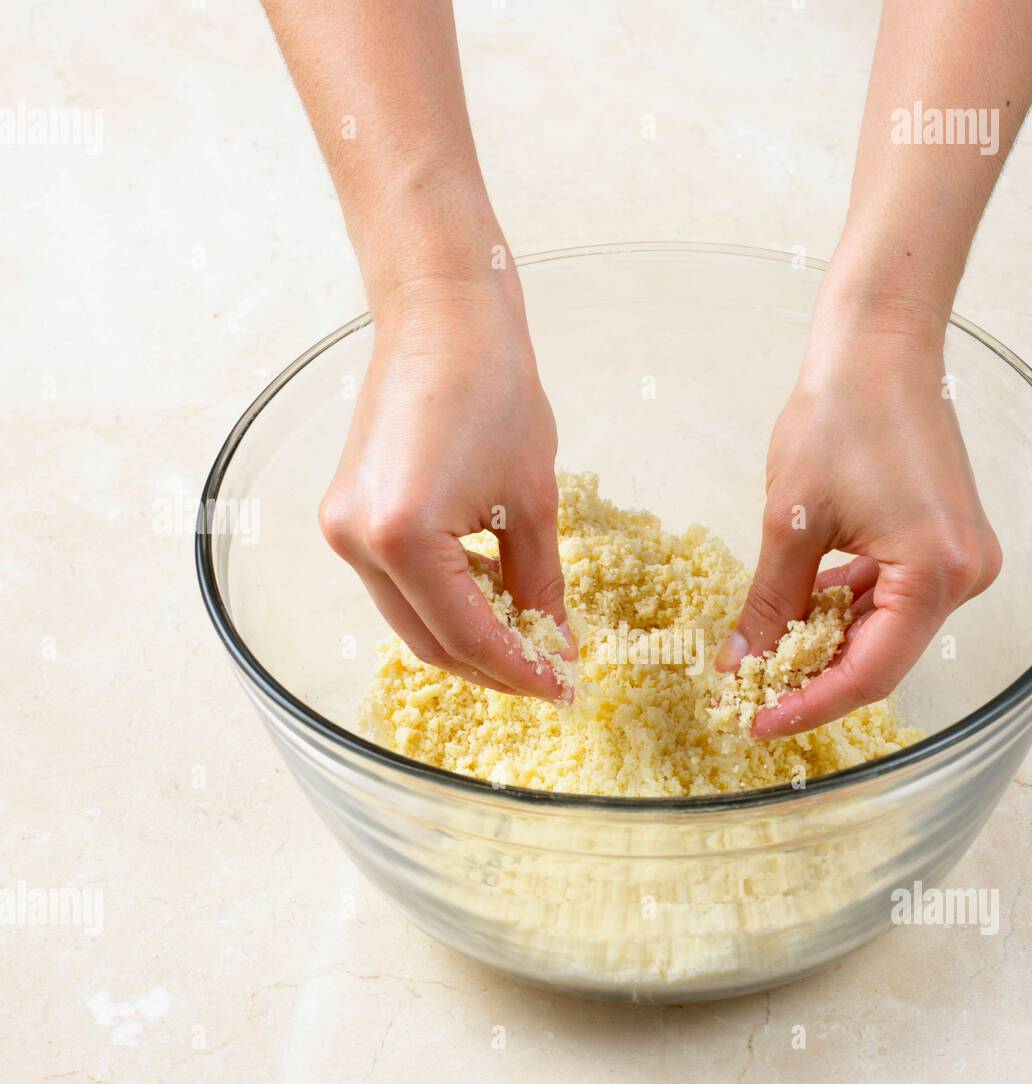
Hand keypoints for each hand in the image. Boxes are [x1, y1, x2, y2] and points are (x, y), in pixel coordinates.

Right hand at [318, 277, 572, 699]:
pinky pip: (396, 588)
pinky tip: (489, 601)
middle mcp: (358, 542)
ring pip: (410, 622)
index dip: (521, 672)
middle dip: (494, 668)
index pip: (468, 637)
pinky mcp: (344, 517)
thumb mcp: (534, 504)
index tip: (564, 689)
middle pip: (430, 643)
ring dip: (467, 641)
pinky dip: (442, 605)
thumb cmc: (495, 392)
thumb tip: (556, 646)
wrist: (442, 320)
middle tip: (550, 674)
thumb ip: (540, 588)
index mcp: (404, 538)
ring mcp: (342, 531)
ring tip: (526, 643)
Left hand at [719, 302, 1000, 739]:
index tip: (758, 724)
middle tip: (755, 696)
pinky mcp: (951, 544)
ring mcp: (965, 561)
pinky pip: (898, 600)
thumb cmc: (838, 417)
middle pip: (883, 660)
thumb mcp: (789, 524)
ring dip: (831, 646)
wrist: (881, 346)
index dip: (810, 706)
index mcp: (935, 574)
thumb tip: (741, 665)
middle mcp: (966, 577)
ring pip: (889, 633)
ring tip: (769, 656)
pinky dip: (851, 612)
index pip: (869, 674)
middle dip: (817, 681)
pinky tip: (806, 613)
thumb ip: (770, 605)